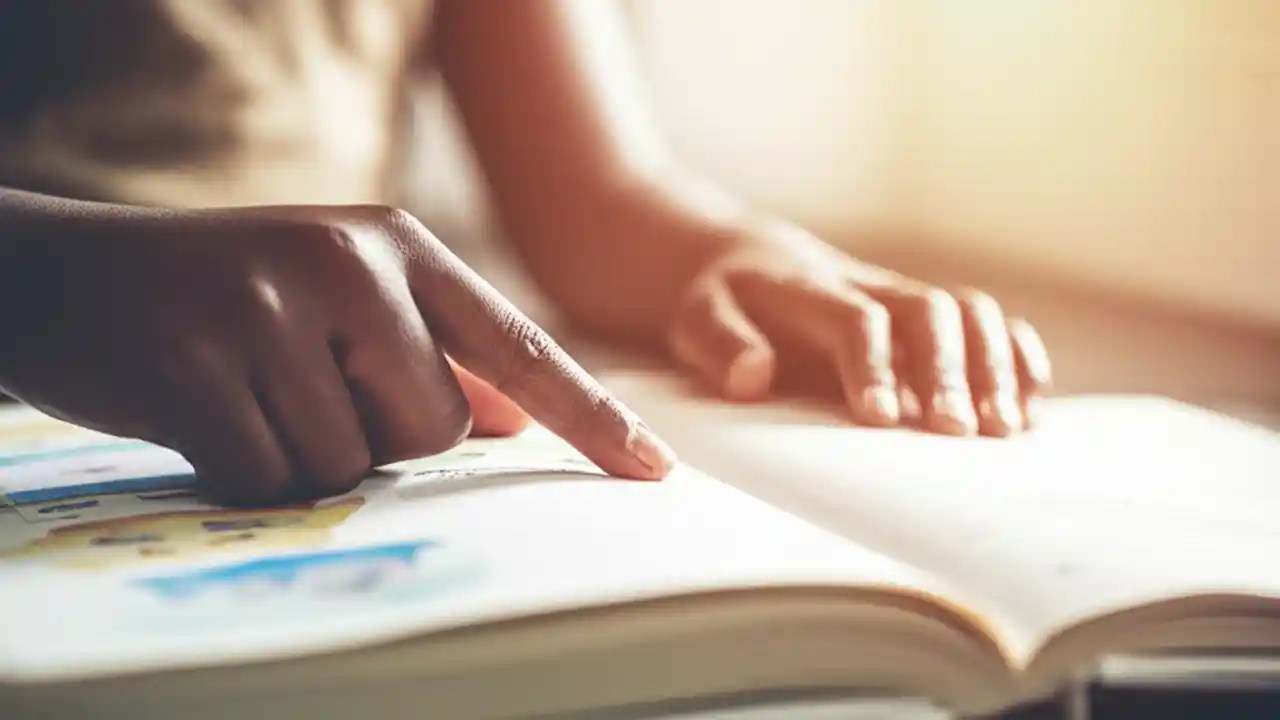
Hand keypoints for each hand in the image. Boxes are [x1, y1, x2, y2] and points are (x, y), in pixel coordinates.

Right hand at [0, 203, 673, 503]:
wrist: (63, 273)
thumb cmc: (221, 296)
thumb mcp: (333, 299)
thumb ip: (427, 353)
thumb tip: (511, 421)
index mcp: (395, 244)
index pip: (519, 346)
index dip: (591, 417)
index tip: (654, 471)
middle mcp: (347, 265)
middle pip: (437, 428)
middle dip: (377, 434)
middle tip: (297, 384)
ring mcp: (270, 309)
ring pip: (355, 464)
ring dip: (304, 455)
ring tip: (244, 390)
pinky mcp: (199, 365)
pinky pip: (273, 480)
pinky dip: (244, 472)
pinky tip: (203, 412)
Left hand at [668, 222, 1051, 436]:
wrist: (742, 258)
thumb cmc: (719, 299)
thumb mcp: (696, 316)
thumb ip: (719, 344)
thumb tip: (752, 376)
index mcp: (809, 291)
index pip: (854, 319)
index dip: (873, 365)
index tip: (881, 419)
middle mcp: (868, 289)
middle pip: (928, 312)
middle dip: (950, 371)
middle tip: (959, 433)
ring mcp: (902, 301)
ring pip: (967, 313)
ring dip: (994, 366)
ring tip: (1006, 430)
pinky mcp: (923, 321)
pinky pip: (985, 325)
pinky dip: (1016, 358)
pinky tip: (1028, 411)